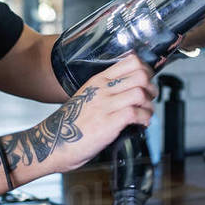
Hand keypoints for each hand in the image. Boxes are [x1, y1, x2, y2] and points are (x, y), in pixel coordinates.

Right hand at [4, 52, 156, 177]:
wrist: (53, 143)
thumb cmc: (71, 124)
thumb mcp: (87, 98)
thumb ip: (105, 91)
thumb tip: (128, 92)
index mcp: (98, 80)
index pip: (130, 61)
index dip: (146, 70)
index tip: (148, 81)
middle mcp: (102, 90)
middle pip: (140, 76)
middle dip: (152, 88)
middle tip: (150, 98)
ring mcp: (105, 106)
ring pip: (140, 93)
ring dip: (149, 105)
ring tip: (146, 114)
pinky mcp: (108, 123)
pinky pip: (136, 113)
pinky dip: (145, 119)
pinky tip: (141, 124)